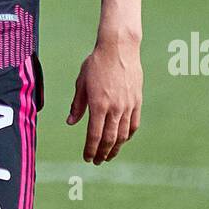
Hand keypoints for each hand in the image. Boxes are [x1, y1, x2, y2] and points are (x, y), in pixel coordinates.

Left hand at [66, 37, 142, 164]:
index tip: (87, 158)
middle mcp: (115, 108)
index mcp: (98, 104)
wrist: (119, 48)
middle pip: (109, 139)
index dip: (90, 149)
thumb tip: (70, 122)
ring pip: (123, 135)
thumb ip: (77, 105)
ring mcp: (128, 105)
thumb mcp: (81, 83)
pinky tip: (123, 140)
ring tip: (109, 156)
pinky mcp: (137, 101)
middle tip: (97, 161)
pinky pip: (134, 124)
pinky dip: (128, 135)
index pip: (94, 135)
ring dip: (116, 148)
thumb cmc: (96, 63)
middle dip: (102, 153)